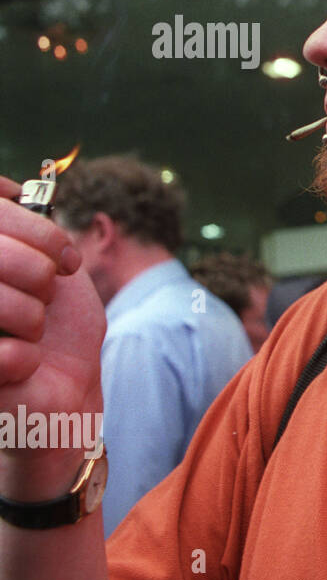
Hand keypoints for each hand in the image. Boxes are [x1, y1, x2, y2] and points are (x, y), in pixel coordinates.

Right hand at [0, 175, 105, 495]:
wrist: (67, 393)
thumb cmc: (61, 329)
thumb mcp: (55, 267)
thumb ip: (31, 226)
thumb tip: (7, 186)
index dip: (42, 234)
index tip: (64, 260)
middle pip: (2, 254)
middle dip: (42, 276)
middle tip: (46, 300)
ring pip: (1, 299)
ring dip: (33, 320)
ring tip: (30, 335)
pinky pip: (4, 352)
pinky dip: (25, 359)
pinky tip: (20, 368)